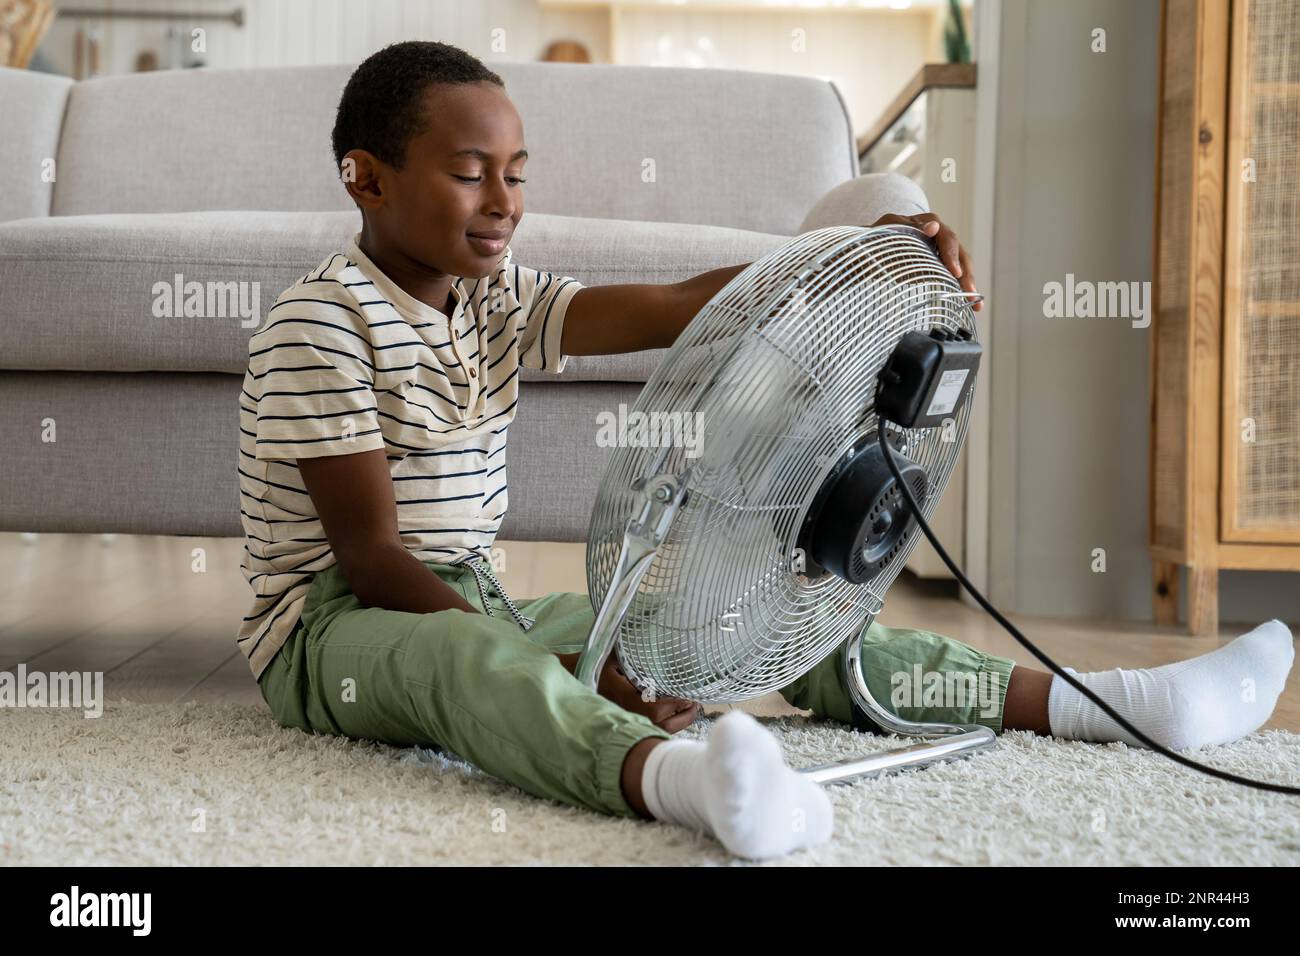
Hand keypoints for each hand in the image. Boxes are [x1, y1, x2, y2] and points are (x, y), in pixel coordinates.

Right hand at [557, 652, 701, 732]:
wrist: (571, 678)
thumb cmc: (593, 663)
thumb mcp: (613, 653)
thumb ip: (633, 649)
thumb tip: (656, 629)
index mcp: (622, 695)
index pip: (655, 708)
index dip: (675, 704)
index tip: (688, 695)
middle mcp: (625, 712)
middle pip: (661, 725)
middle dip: (682, 716)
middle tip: (695, 703)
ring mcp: (625, 719)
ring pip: (658, 731)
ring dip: (677, 722)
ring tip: (689, 708)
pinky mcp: (626, 722)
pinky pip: (651, 729)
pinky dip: (667, 724)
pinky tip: (674, 714)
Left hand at [870, 212, 981, 311]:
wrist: (864, 253)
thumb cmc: (871, 244)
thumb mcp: (882, 235)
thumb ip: (904, 230)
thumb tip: (932, 227)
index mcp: (922, 222)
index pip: (944, 235)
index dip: (950, 254)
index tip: (954, 272)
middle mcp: (935, 231)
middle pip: (957, 250)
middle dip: (965, 273)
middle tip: (969, 292)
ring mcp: (938, 247)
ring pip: (960, 262)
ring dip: (969, 283)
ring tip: (976, 302)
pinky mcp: (938, 262)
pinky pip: (954, 273)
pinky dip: (962, 288)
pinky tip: (973, 304)